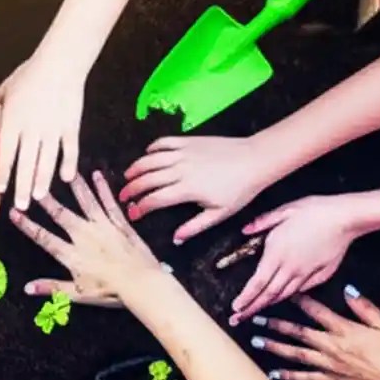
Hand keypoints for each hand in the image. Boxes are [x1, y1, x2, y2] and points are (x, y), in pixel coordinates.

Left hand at [0, 56, 84, 210]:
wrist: (61, 61)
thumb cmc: (31, 73)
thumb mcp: (6, 88)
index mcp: (13, 120)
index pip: (5, 153)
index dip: (3, 172)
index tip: (0, 190)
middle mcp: (32, 128)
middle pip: (26, 163)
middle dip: (23, 186)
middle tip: (21, 205)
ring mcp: (53, 128)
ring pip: (47, 161)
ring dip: (43, 180)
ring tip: (40, 197)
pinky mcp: (71, 126)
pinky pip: (69, 149)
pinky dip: (68, 164)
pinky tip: (66, 178)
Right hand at [12, 172, 158, 303]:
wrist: (142, 284)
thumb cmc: (110, 292)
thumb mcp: (78, 294)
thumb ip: (52, 288)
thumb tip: (26, 288)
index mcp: (72, 254)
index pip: (44, 238)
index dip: (27, 225)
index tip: (14, 212)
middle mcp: (84, 236)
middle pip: (61, 214)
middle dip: (46, 199)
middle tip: (34, 182)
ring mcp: (103, 227)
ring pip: (85, 202)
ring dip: (74, 186)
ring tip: (65, 170)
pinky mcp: (120, 224)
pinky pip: (109, 202)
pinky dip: (102, 188)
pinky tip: (97, 175)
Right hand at [119, 136, 272, 243]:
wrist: (255, 159)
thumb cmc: (240, 190)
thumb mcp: (219, 214)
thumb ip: (195, 226)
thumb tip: (176, 238)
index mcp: (187, 189)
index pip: (155, 199)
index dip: (141, 207)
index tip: (133, 213)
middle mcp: (180, 169)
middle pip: (147, 179)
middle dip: (131, 188)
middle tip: (123, 196)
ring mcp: (183, 153)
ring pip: (150, 159)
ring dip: (136, 168)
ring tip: (127, 175)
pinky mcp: (188, 141)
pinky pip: (164, 142)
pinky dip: (152, 148)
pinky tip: (147, 154)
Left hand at [229, 195, 362, 324]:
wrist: (346, 217)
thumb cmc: (315, 210)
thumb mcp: (284, 210)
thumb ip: (262, 222)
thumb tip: (245, 230)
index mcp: (277, 253)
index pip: (257, 282)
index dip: (245, 297)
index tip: (235, 307)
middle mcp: (291, 268)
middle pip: (269, 294)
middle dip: (251, 308)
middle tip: (238, 319)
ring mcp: (307, 273)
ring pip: (284, 294)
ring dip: (268, 304)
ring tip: (255, 312)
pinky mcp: (322, 274)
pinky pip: (302, 290)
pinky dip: (289, 296)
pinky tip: (281, 298)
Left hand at [254, 290, 379, 379]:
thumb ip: (364, 307)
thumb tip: (348, 289)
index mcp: (344, 330)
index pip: (316, 311)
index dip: (299, 300)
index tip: (283, 292)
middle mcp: (332, 346)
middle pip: (298, 333)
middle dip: (275, 324)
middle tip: (256, 318)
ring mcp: (329, 365)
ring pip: (296, 354)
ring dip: (274, 347)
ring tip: (256, 341)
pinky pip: (306, 378)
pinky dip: (288, 376)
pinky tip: (273, 374)